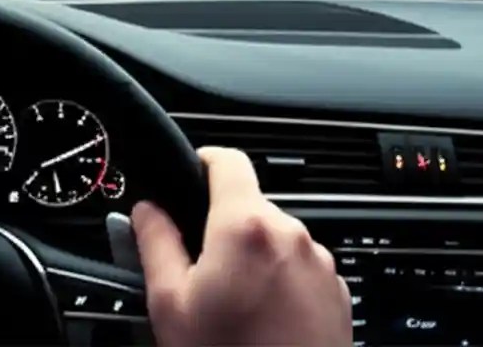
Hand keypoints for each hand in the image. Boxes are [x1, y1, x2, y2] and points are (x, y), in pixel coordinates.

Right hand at [132, 147, 351, 346]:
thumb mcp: (170, 304)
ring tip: (230, 307)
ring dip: (251, 259)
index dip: (202, 162)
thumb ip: (155, 243)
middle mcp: (291, 235)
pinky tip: (260, 322)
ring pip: (274, 241)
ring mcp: (320, 265)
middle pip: (248, 207)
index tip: (189, 176)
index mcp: (245, 225)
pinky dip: (278, 284)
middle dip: (220, 229)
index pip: (227, 159)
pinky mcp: (337, 293)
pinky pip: (299, 271)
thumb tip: (146, 210)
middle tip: (195, 272)